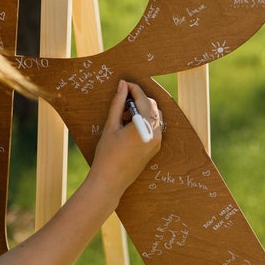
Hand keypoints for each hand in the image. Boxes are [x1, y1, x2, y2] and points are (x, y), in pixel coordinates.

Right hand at [89, 80, 161, 199]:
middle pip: (152, 106)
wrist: (110, 181)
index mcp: (144, 127)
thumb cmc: (107, 154)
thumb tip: (122, 85)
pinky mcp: (155, 148)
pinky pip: (153, 127)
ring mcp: (157, 142)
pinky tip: (128, 126)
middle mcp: (155, 133)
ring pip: (154, 116)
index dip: (133, 89)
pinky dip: (144, 121)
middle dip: (138, 99)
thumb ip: (118, 103)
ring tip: (123, 116)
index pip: (142, 99)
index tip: (124, 84)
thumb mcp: (111, 126)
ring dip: (142, 110)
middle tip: (122, 101)